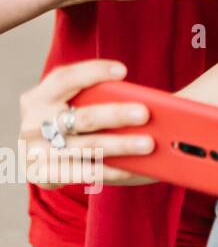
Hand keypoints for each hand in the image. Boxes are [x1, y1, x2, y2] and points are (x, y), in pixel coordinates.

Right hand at [19, 59, 156, 188]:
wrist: (41, 153)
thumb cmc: (69, 117)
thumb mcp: (72, 101)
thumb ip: (97, 93)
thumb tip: (156, 98)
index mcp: (39, 97)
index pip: (64, 78)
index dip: (92, 72)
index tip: (123, 71)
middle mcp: (33, 124)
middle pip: (83, 118)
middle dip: (115, 115)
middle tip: (145, 114)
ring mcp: (35, 152)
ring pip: (87, 147)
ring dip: (120, 146)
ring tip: (149, 144)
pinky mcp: (43, 175)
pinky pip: (83, 173)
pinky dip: (111, 170)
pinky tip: (134, 168)